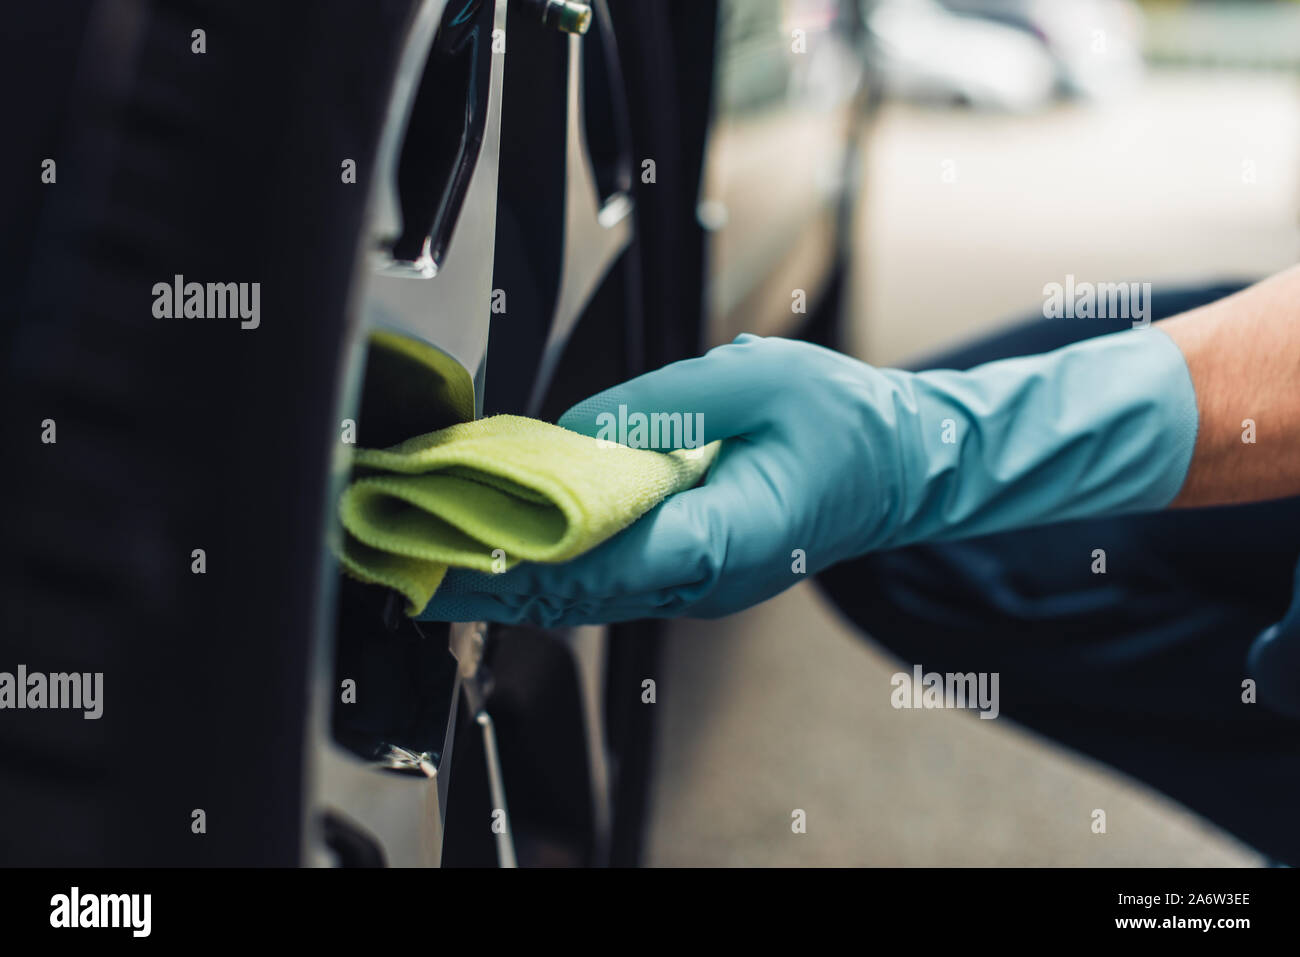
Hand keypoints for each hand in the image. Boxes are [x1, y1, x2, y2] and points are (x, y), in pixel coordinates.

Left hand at [421, 329, 1197, 625]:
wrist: (899, 468)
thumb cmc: (844, 423)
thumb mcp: (756, 378)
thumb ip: (658, 406)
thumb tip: (573, 436)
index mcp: (730, 534)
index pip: (610, 560)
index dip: (525, 559)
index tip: (456, 550)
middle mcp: (706, 580)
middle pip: (580, 592)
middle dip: (493, 579)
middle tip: (409, 558)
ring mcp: (697, 588)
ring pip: (588, 596)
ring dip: (513, 577)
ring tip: (435, 551)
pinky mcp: (690, 576)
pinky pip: (608, 579)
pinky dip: (550, 566)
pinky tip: (502, 543)